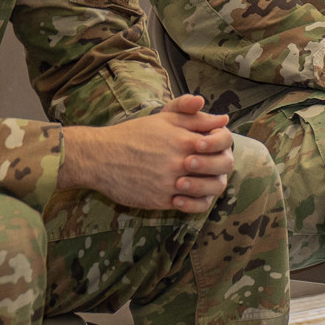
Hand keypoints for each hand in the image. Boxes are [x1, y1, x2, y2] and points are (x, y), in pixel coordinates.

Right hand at [59, 95, 232, 213]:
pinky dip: (194, 201)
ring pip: (210, 190)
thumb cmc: (134, 134)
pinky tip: (185, 194)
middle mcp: (181, 163)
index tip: (210, 144)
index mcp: (185, 140)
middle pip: (222, 167)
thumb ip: (195, 117)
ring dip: (210, 184)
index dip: (222, 143)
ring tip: (199, 179)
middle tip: (210, 163)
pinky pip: (190, 206)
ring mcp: (171, 184)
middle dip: (221, 164)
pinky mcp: (161, 201)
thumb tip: (224, 119)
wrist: (100, 157)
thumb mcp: (164, 118)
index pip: (223, 143)